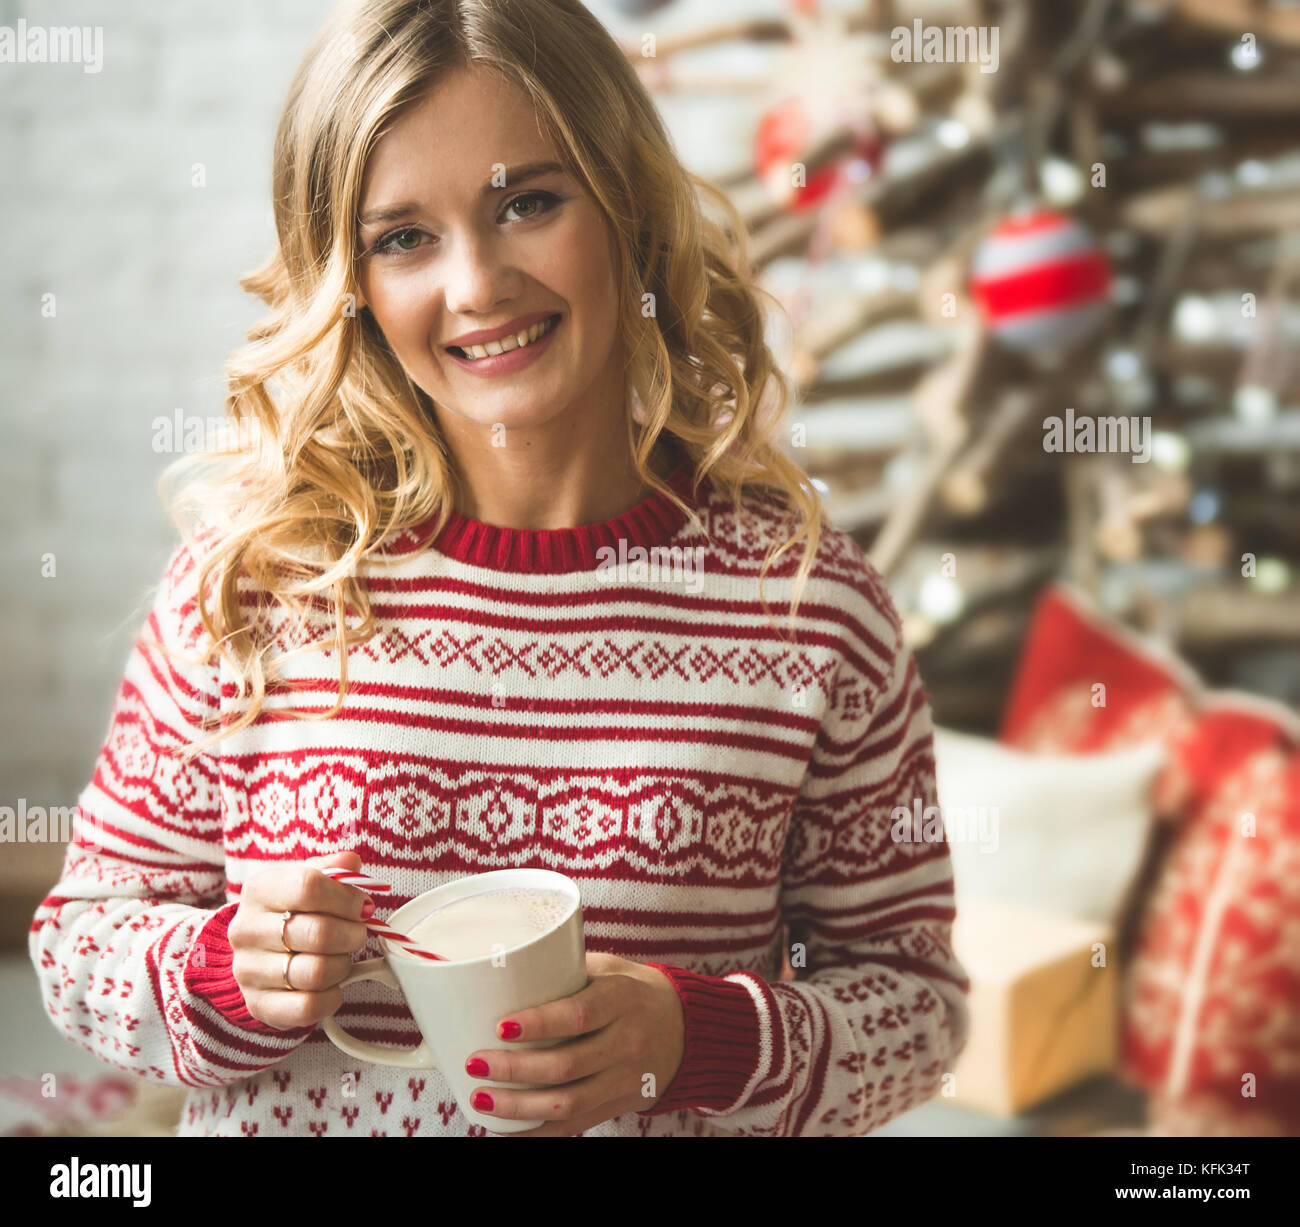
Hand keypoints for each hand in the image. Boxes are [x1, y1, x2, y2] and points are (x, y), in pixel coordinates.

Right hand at [227, 850, 372, 1030]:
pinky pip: (308, 1007)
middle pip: (319, 933)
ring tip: (343, 956)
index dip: (346, 898)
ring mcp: (248, 970)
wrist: (257, 950)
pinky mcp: (258, 1005)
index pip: (309, 886)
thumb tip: (351, 862)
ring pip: (316, 973)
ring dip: (343, 965)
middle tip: (359, 933)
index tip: (363, 906)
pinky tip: (332, 984)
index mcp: (260, 890)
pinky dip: (332, 997)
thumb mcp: (306, 880)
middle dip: (352, 934)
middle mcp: (246, 930)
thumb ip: (332, 870)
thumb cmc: (291, 911)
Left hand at [463, 951, 684, 1135]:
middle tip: (475, 1063)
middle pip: (568, 1066)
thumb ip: (567, 970)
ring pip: (569, 1103)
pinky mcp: (620, 1105)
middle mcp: (628, 1042)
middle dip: (515, 1069)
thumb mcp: (610, 968)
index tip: (500, 1026)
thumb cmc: (634, 990)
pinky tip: (505, 1130)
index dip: (539, 1023)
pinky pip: (575, 1127)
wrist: (687, 1028)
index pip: (580, 1014)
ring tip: (481, 1099)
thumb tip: (503, 969)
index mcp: (623, 999)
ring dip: (519, 1107)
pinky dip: (537, 1133)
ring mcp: (626, 1079)